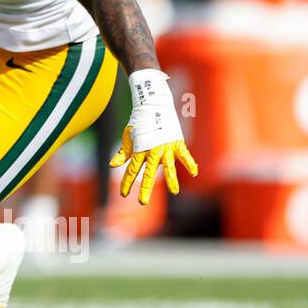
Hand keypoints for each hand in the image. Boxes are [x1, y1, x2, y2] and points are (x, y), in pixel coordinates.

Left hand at [110, 69, 197, 204]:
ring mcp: (166, 147)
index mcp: (139, 150)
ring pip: (169, 167)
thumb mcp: (128, 136)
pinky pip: (185, 155)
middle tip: (142, 203)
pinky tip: (195, 173)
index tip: (123, 194)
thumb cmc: (139, 121)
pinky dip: (190, 163)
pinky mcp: (177, 142)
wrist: (153, 104)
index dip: (127, 182)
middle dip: (145, 188)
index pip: (131, 170)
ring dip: (171, 180)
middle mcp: (152, 150)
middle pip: (148, 173)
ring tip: (175, 192)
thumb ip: (123, 152)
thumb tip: (112, 165)